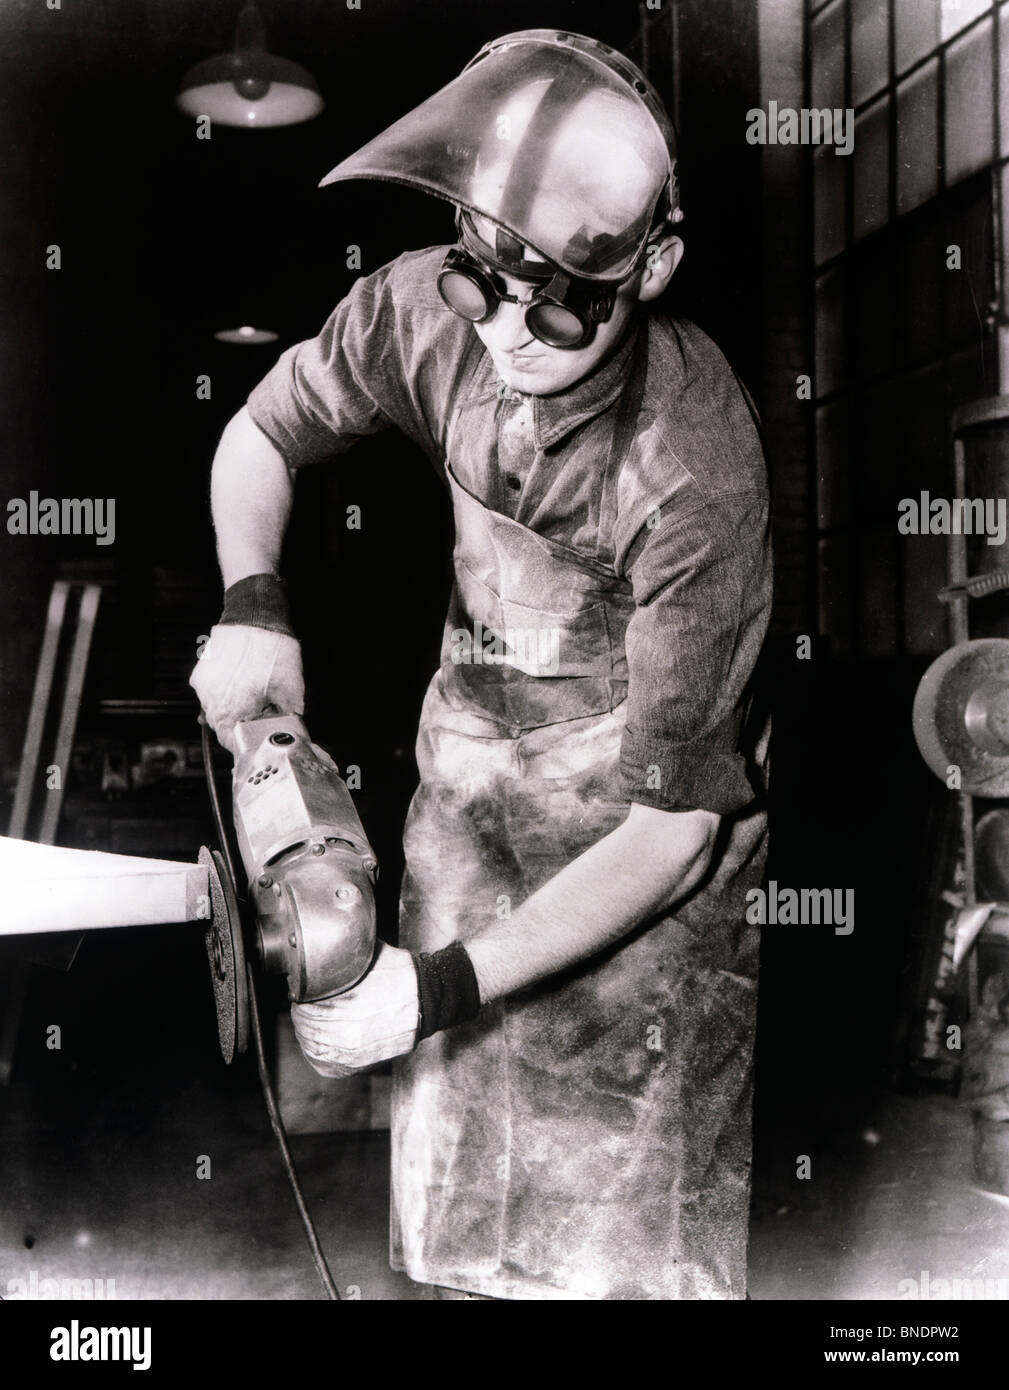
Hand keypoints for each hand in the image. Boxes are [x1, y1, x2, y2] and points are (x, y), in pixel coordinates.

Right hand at [189, 623, 303, 752]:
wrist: (255, 616)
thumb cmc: (273, 652)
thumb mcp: (292, 690)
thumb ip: (288, 717)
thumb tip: (289, 730)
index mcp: (231, 712)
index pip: (231, 742)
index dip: (247, 742)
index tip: (256, 738)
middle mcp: (211, 702)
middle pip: (222, 726)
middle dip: (240, 724)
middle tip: (258, 714)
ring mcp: (202, 686)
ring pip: (215, 708)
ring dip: (231, 707)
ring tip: (250, 694)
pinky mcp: (201, 671)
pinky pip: (210, 691)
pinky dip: (223, 692)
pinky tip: (239, 683)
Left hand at [291, 941, 419, 1078]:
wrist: (425, 1002)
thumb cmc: (400, 977)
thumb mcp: (370, 955)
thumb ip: (343, 954)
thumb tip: (320, 947)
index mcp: (349, 1008)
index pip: (307, 1008)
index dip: (301, 997)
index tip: (303, 991)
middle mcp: (349, 1035)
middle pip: (306, 1027)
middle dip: (303, 1014)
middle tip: (305, 1004)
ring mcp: (353, 1054)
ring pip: (312, 1047)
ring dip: (306, 1033)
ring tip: (310, 1021)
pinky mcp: (357, 1065)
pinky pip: (324, 1064)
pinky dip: (316, 1053)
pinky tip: (317, 1041)